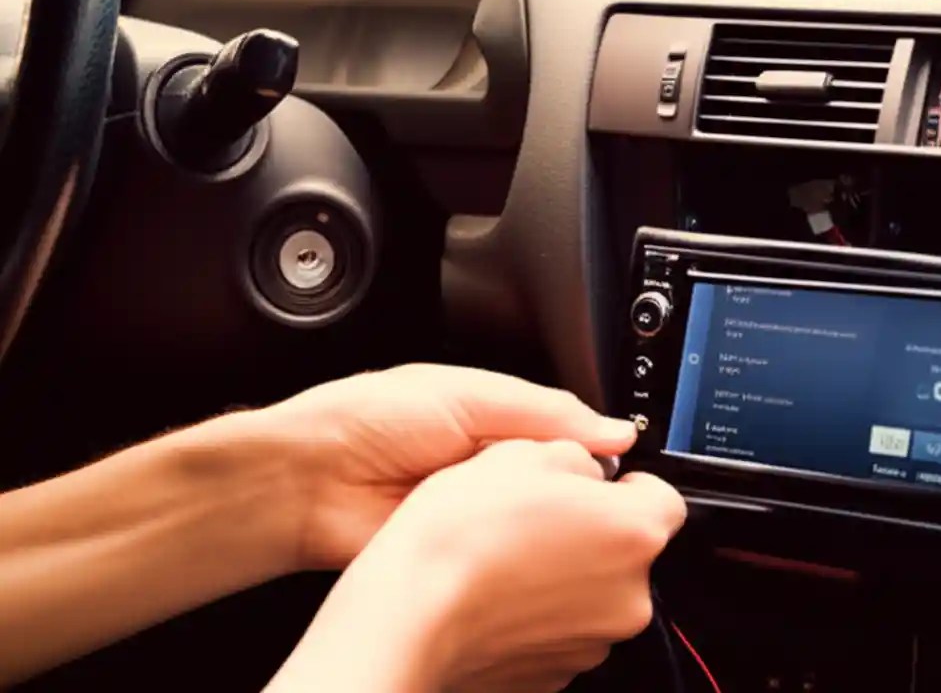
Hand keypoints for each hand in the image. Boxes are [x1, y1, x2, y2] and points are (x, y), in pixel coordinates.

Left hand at [251, 364, 637, 569]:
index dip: (596, 446)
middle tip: (582, 487)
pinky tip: (517, 541)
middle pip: (558, 479)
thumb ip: (542, 410)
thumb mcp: (467, 394)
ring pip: (539, 520)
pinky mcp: (465, 551)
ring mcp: (478, 511)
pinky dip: (516, 550)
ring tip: (538, 508)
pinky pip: (508, 554)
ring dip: (542, 517)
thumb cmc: (367, 421)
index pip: (567, 434)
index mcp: (495, 418)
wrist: (308, 483)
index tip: (623, 460)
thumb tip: (612, 430)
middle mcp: (490, 465)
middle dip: (571, 484)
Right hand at [266, 439, 686, 692]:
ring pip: (592, 593)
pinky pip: (559, 630)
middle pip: (627, 551)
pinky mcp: (555, 673)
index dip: (627, 483)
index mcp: (635, 532)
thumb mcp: (524, 450)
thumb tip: (588, 466)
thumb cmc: (461, 534)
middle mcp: (628, 596)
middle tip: (538, 514)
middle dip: (591, 531)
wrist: (410, 614)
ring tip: (506, 554)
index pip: (664, 496)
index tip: (598, 481)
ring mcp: (592, 642)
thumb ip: (578, 454)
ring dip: (564, 573)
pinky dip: (537, 612)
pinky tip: (496, 592)